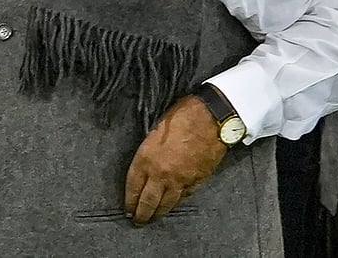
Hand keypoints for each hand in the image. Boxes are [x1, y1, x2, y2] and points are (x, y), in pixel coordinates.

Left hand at [123, 94, 227, 224]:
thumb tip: (145, 163)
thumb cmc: (180, 117)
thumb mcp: (153, 129)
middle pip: (148, 200)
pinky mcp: (197, 180)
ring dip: (158, 213)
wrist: (210, 119)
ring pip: (167, 203)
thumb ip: (148, 150)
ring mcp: (180, 179)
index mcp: (146, 158)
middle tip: (137, 221)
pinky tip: (172, 206)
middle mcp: (161, 173)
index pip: (133, 186)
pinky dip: (176, 204)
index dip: (129, 200)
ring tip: (152, 219)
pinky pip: (183, 197)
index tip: (126, 209)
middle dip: (141, 213)